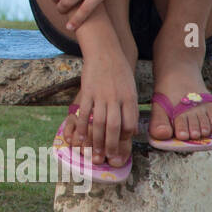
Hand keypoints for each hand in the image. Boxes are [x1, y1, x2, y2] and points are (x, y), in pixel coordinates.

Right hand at [65, 45, 138, 165]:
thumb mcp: (131, 88)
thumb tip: (130, 130)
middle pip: (114, 127)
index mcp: (129, 98)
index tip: (121, 148)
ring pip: (99, 123)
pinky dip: (82, 127)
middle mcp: (116, 98)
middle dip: (111, 146)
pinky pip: (84, 112)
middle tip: (108, 159)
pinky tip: (80, 138)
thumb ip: (130, 108)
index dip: (126, 138)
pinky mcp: (87, 92)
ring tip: (94, 155)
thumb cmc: (119, 72)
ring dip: (96, 141)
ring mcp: (100, 95)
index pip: (129, 123)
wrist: (105, 52)